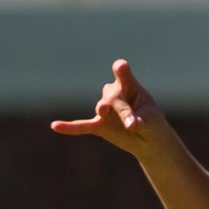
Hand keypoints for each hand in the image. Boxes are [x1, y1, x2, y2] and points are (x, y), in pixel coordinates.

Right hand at [50, 59, 165, 155]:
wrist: (148, 140)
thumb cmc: (153, 124)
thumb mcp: (151, 119)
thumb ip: (140, 119)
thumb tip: (130, 125)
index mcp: (131, 87)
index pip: (123, 74)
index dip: (120, 71)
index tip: (120, 68)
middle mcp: (116, 95)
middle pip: (112, 94)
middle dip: (122, 108)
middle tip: (133, 123)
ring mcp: (105, 110)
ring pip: (101, 107)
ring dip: (107, 114)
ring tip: (124, 125)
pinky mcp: (98, 125)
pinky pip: (81, 125)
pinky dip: (69, 127)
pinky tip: (55, 126)